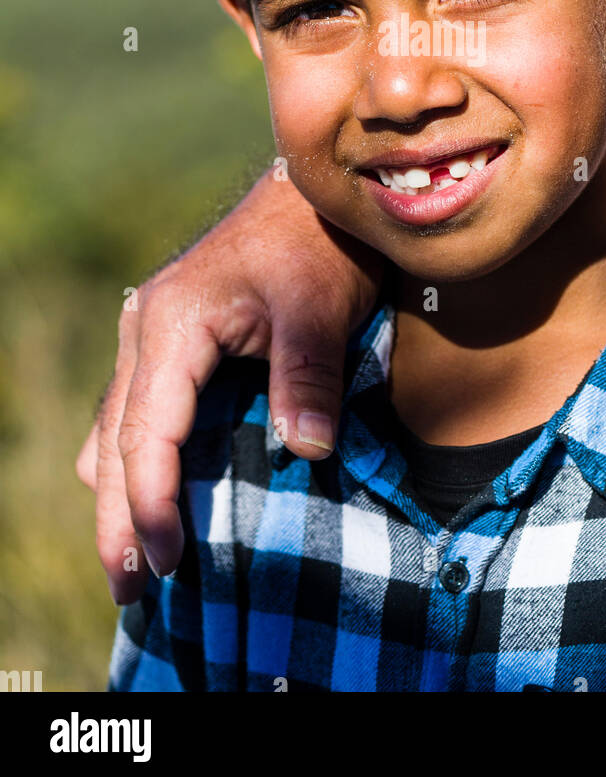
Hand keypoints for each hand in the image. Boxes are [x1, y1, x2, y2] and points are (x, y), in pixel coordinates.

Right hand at [75, 170, 381, 603]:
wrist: (314, 189)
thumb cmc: (317, 241)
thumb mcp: (318, 304)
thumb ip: (306, 374)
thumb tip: (307, 450)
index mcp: (171, 324)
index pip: (147, 432)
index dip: (153, 502)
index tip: (166, 559)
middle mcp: (147, 329)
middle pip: (116, 440)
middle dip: (120, 515)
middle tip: (128, 587)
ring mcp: (154, 331)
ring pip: (117, 426)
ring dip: (123, 489)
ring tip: (136, 552)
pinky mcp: (173, 338)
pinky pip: (137, 408)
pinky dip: (139, 457)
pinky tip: (158, 490)